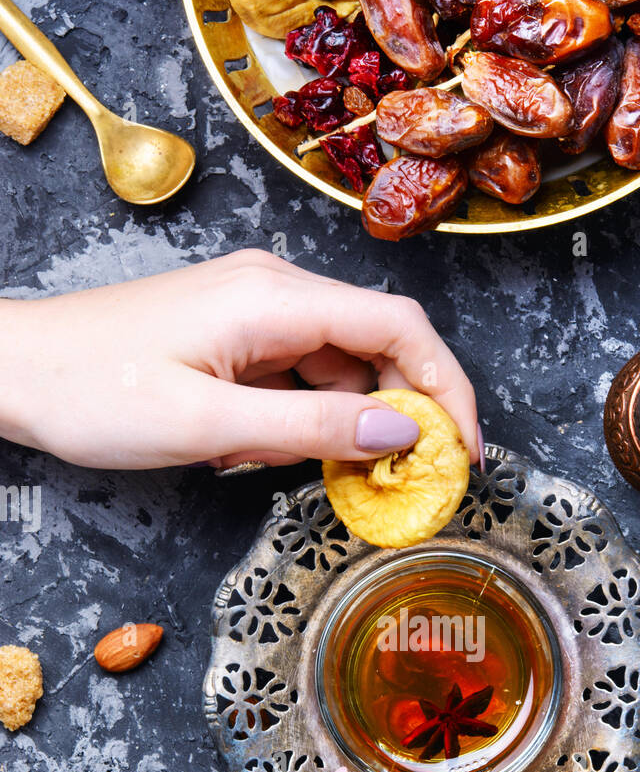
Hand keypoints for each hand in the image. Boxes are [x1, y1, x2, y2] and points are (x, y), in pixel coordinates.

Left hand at [0, 249, 481, 470]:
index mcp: (275, 296)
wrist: (15, 372)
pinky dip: (306, 419)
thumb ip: (314, 425)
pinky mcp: (239, 336)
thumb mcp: (209, 424)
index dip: (448, 389)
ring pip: (341, 368)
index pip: (401, 326)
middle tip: (408, 482)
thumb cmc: (91, 391)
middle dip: (403, 414)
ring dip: (345, 424)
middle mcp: (275, 290)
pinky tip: (268, 450)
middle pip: (380, 345)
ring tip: (311, 471)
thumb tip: (404, 432)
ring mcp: (257, 312)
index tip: (463, 452)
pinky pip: (301, 377)